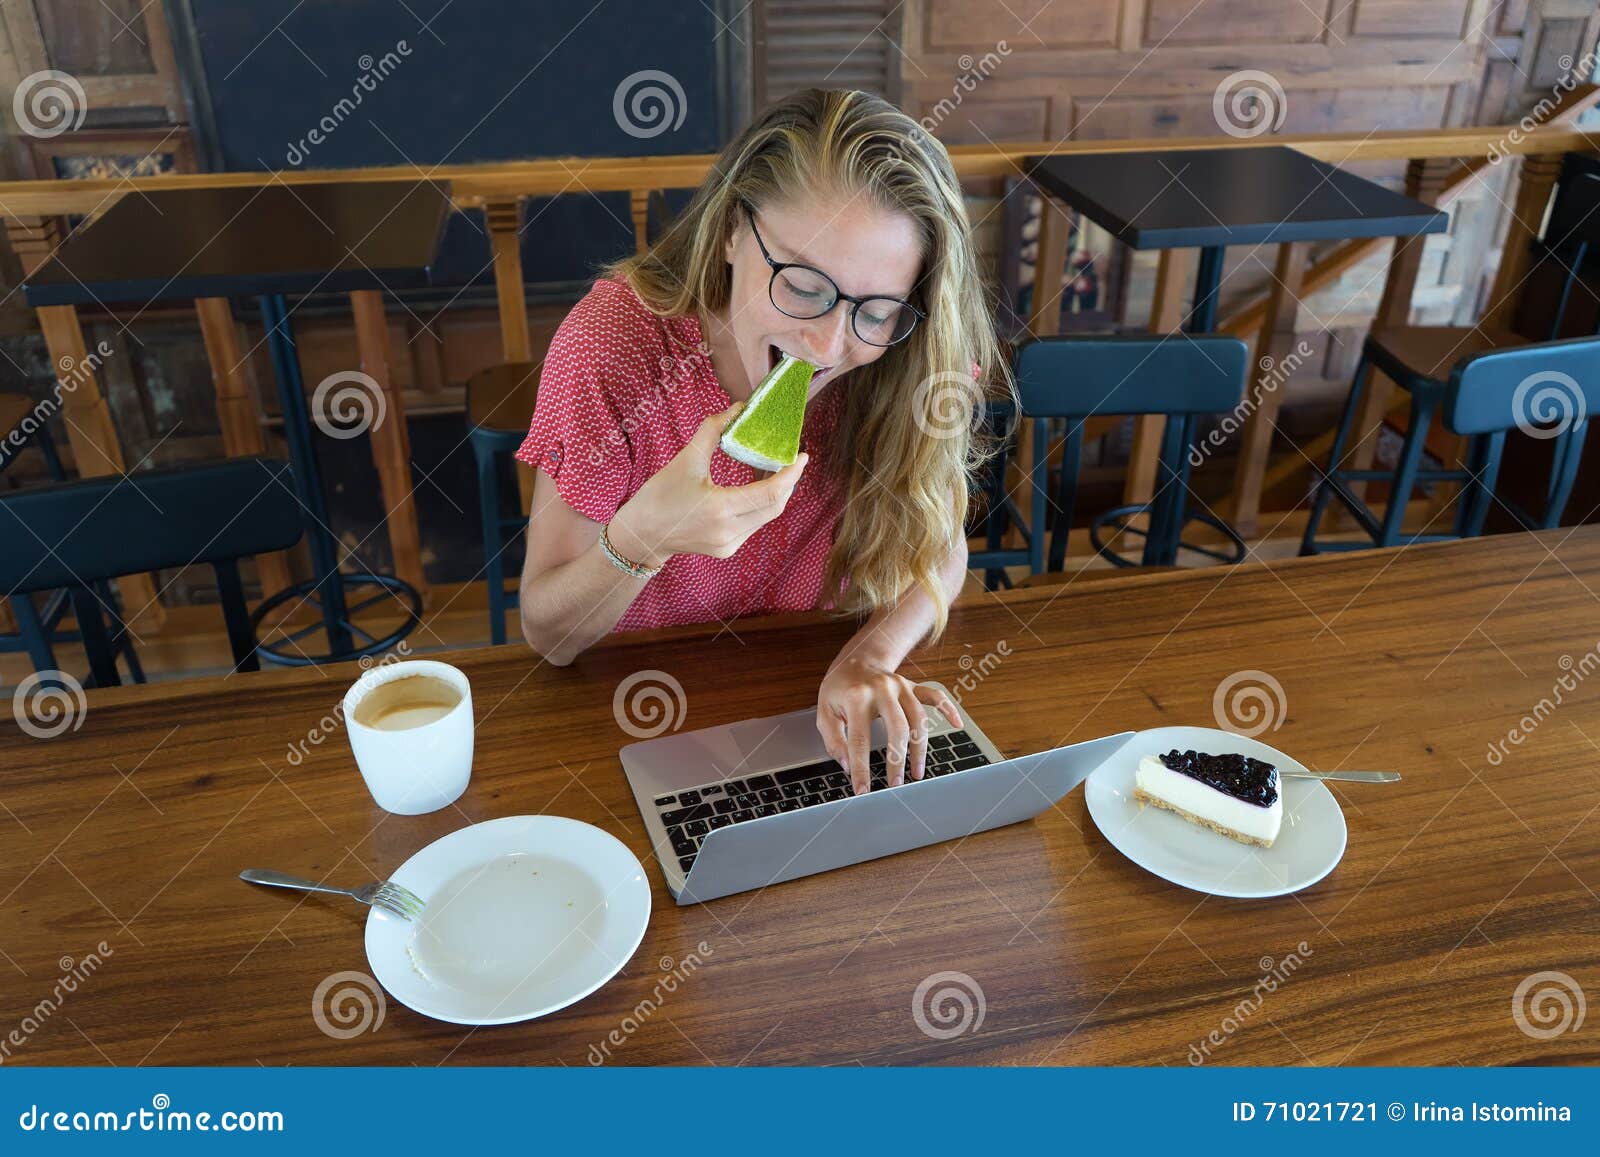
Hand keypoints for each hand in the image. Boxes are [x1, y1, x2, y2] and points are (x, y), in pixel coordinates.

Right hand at [607, 403, 806, 566]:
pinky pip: (754, 524)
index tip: (802, 456)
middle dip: (788, 483)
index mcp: (720, 509)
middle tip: (792, 461)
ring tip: (777, 471)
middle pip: (775, 507)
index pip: (770, 493)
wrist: (640, 536)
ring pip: (767, 517)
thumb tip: (737, 409)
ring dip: (776, 494)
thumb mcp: (685, 460)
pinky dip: (761, 505)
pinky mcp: (727, 549)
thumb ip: (713, 432)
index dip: (791, 474)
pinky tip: (759, 489)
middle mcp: (729, 531)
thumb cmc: (658, 497)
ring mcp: (729, 544)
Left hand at [816, 656, 960, 793]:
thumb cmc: (839, 689)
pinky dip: (948, 709)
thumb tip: (848, 765)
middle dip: (897, 761)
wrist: (856, 659)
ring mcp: (901, 686)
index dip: (861, 768)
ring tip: (917, 772)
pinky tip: (957, 724)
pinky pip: (935, 696)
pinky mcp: (912, 686)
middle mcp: (882, 689)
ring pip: (918, 719)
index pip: (859, 740)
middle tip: (895, 785)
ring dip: (920, 749)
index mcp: (856, 697)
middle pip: (897, 730)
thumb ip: (833, 740)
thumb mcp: (824, 712)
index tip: (863, 791)